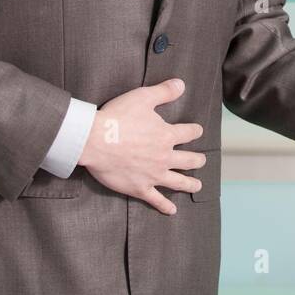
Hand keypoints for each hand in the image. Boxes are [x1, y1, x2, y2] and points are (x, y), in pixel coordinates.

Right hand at [78, 78, 205, 214]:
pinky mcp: (139, 188)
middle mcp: (164, 156)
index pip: (189, 132)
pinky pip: (156, 200)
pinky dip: (165, 206)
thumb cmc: (117, 117)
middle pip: (189, 160)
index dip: (195, 130)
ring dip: (190, 184)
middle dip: (197, 160)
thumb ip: (164, 91)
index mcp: (167, 135)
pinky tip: (172, 211)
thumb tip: (182, 84)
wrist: (94, 140)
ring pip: (178, 181)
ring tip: (198, 186)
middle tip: (201, 160)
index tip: (197, 131)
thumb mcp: (143, 97)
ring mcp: (153, 174)